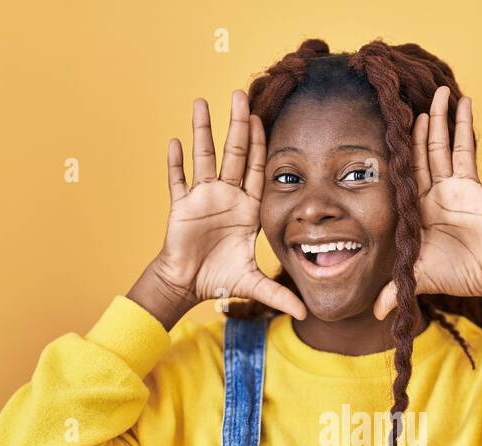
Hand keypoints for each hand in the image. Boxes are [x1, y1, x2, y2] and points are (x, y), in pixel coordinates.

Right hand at [130, 91, 306, 329]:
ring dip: (202, 131)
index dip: (258, 145)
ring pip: (203, 158)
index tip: (262, 118)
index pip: (255, 169)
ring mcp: (202, 197)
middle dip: (236, 125)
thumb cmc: (220, 279)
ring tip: (201, 103)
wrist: (189, 285)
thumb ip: (279, 295)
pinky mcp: (181, 206)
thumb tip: (307, 315)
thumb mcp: (254, 284)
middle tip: (240, 94)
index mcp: (246, 208)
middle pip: (232, 154)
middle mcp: (226, 196)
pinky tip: (174, 142)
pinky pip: (178, 181)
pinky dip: (175, 163)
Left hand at [371, 86, 481, 321]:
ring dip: (462, 125)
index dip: (410, 143)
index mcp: (425, 205)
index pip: (414, 167)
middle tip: (432, 92)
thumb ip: (393, 289)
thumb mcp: (417, 278)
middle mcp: (446, 193)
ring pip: (465, 151)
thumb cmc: (457, 275)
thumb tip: (372, 315)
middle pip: (437, 150)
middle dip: (434, 121)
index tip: (404, 117)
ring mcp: (470, 193)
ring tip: (460, 97)